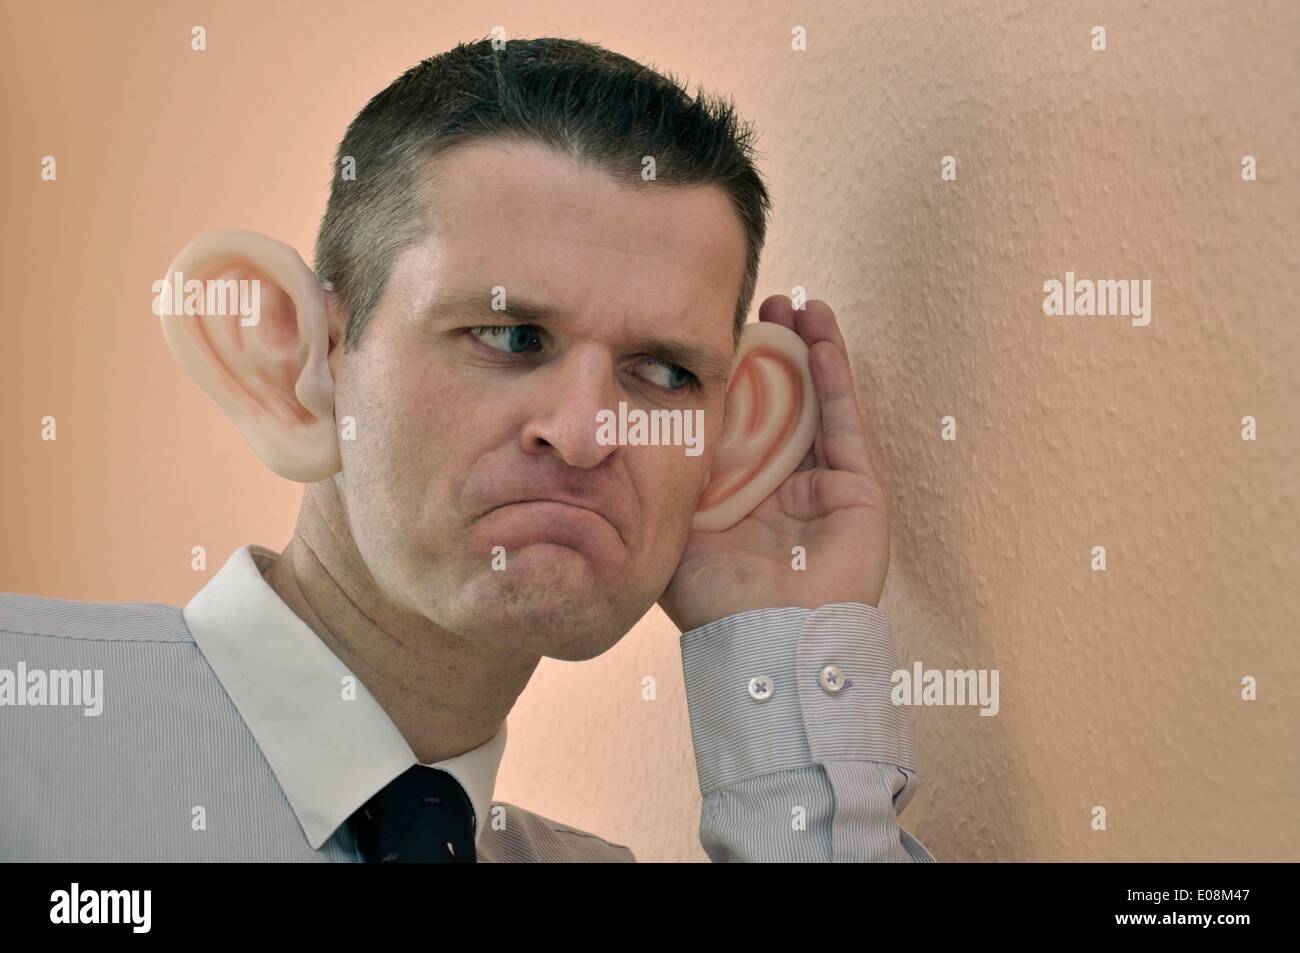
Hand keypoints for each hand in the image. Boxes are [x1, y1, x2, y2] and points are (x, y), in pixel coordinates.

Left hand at [657, 295, 889, 632]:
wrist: (769, 642)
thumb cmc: (714, 599)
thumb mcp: (671, 530)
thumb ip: (662, 483)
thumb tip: (626, 430)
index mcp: (731, 495)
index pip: (730, 420)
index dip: (725, 374)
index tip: (713, 329)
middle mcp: (775, 485)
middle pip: (774, 401)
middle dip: (768, 350)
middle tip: (759, 300)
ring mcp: (818, 485)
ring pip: (812, 401)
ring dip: (805, 348)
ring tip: (794, 298)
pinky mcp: (856, 488)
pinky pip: (842, 420)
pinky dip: (833, 374)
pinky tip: (819, 332)